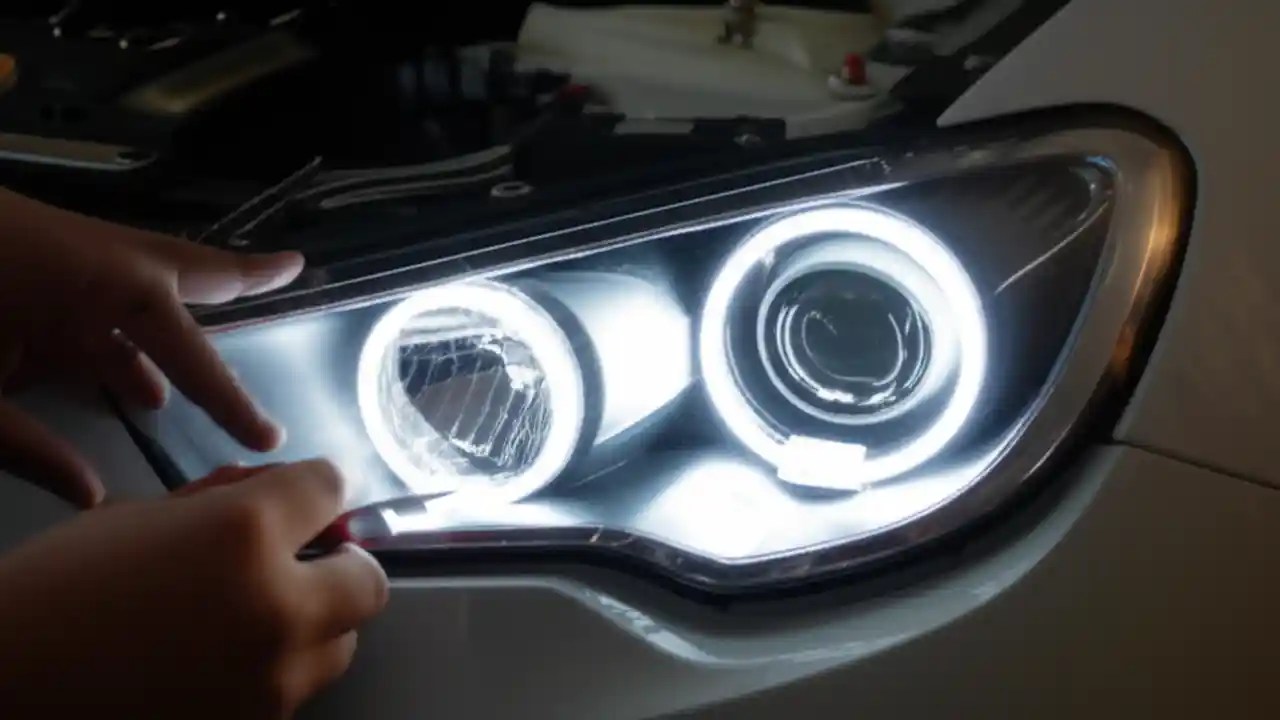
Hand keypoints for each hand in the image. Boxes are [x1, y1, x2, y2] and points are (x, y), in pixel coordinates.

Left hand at [0, 188, 303, 506]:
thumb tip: (91, 495)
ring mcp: (68, 263)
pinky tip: (134, 385)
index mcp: (100, 288)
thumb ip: (27, 444)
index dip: (228, 399)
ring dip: (175, 328)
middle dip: (242, 276)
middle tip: (294, 269)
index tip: (267, 437)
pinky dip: (121, 343)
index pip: (187, 351)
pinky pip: (99, 305)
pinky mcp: (36, 269)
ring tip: (206, 373)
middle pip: (191, 270)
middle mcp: (99, 266)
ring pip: (145, 289)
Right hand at [0, 460, 388, 718]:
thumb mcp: (139, 516)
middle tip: (305, 559)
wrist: (7, 687)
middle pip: (367, 580)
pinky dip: (277, 668)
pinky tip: (225, 659)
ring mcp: (272, 680)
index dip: (315, 488)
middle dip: (342, 562)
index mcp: (246, 535)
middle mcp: (279, 608)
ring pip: (340, 644)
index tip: (304, 496)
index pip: (330, 489)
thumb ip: (223, 501)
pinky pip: (294, 689)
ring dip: (315, 621)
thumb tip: (276, 492)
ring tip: (257, 615)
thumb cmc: (58, 589)